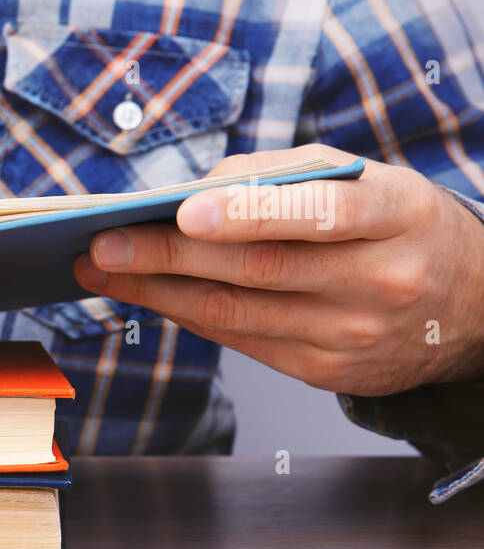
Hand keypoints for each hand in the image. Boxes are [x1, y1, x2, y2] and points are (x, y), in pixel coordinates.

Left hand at [73, 144, 483, 396]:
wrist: (469, 305)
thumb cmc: (396, 226)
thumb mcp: (366, 179)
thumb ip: (283, 175)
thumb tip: (195, 191)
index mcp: (397, 214)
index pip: (320, 214)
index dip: (248, 214)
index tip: (182, 212)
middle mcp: (380, 279)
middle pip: (258, 269)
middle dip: (168, 257)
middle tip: (101, 244)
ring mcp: (354, 335)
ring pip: (238, 313)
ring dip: (158, 291)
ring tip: (102, 269)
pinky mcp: (328, 373)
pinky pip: (242, 340)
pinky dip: (188, 315)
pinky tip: (149, 295)